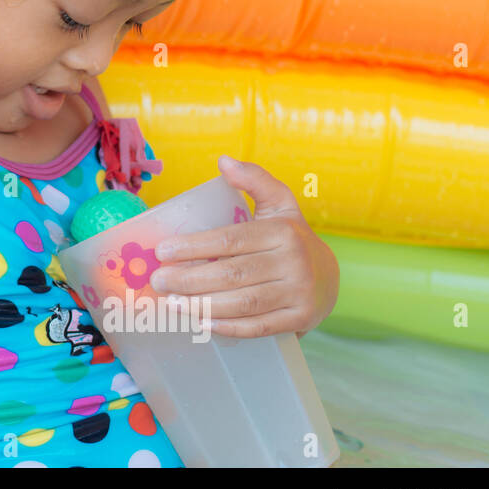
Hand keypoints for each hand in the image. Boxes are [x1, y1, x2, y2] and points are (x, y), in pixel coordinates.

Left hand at [147, 155, 338, 338]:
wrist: (330, 277)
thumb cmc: (291, 237)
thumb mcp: (279, 203)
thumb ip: (254, 179)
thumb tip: (223, 160)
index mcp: (283, 232)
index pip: (229, 240)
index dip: (193, 247)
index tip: (162, 251)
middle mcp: (294, 263)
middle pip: (231, 274)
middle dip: (189, 279)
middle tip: (158, 281)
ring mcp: (299, 294)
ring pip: (242, 304)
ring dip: (202, 306)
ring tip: (172, 303)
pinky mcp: (299, 320)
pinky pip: (257, 327)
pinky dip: (227, 327)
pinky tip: (201, 323)